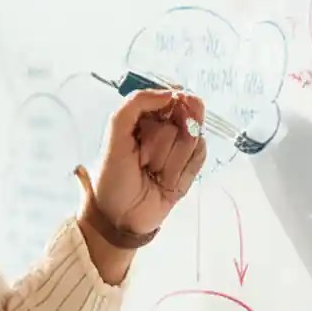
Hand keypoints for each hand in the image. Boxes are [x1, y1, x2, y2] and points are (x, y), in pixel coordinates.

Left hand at [90, 89, 207, 234]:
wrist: (119, 217)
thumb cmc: (112, 175)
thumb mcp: (114, 134)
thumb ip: (136, 104)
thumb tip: (170, 93)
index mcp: (146, 117)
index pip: (172, 96)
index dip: (174, 102)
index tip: (166, 114)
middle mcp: (165, 129)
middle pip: (186, 116)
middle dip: (164, 139)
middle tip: (144, 157)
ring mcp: (179, 149)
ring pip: (192, 138)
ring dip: (169, 157)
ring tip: (150, 171)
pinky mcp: (190, 169)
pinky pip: (199, 156)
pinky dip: (181, 169)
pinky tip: (164, 181)